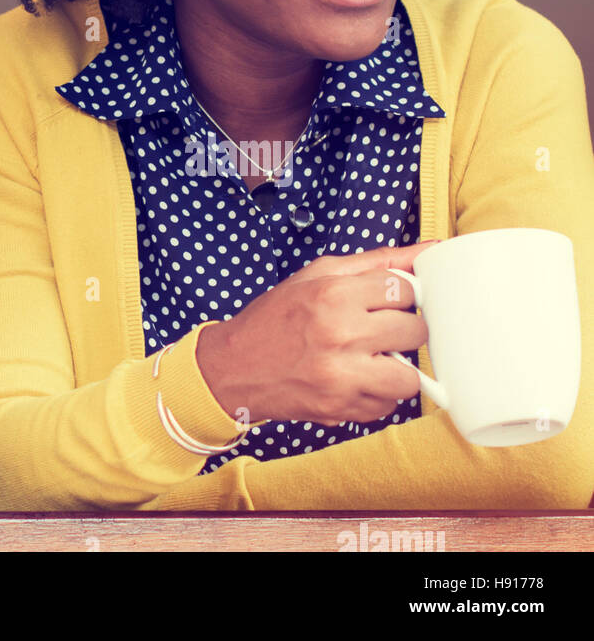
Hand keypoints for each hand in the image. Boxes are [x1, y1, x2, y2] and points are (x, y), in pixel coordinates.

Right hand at [195, 240, 436, 425]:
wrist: (233, 366)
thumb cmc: (275, 317)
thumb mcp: (315, 276)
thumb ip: (374, 262)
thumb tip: (427, 251)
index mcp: (333, 295)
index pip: (404, 290)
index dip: (398, 295)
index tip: (384, 300)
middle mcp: (340, 334)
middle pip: (414, 331)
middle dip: (401, 328)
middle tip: (377, 329)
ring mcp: (343, 377)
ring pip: (410, 377)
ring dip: (396, 367)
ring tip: (370, 358)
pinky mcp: (342, 410)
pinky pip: (388, 406)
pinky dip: (376, 394)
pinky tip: (354, 379)